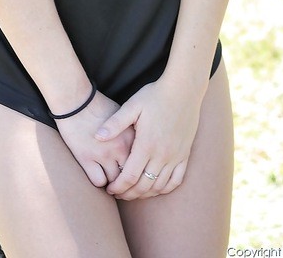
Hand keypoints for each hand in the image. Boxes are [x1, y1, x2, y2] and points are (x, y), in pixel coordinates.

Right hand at [55, 90, 133, 188]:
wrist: (76, 101)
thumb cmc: (99, 107)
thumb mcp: (122, 117)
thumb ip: (132, 136)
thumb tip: (140, 152)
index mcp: (130, 136)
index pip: (142, 163)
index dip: (138, 169)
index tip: (135, 172)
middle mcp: (120, 147)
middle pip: (130, 175)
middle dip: (127, 180)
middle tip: (123, 182)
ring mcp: (103, 154)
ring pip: (115, 181)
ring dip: (113, 182)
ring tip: (110, 179)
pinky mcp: (87, 159)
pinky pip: (99, 181)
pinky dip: (99, 180)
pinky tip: (97, 173)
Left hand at [95, 78, 202, 199]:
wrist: (184, 88)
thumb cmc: (155, 95)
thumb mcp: (132, 105)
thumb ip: (115, 123)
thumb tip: (97, 137)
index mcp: (147, 144)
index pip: (129, 176)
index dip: (118, 186)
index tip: (109, 189)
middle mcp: (162, 155)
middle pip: (143, 186)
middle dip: (128, 193)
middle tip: (118, 193)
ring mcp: (176, 156)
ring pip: (159, 186)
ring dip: (145, 194)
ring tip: (133, 192)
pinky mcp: (185, 154)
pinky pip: (176, 180)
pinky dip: (164, 188)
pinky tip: (155, 188)